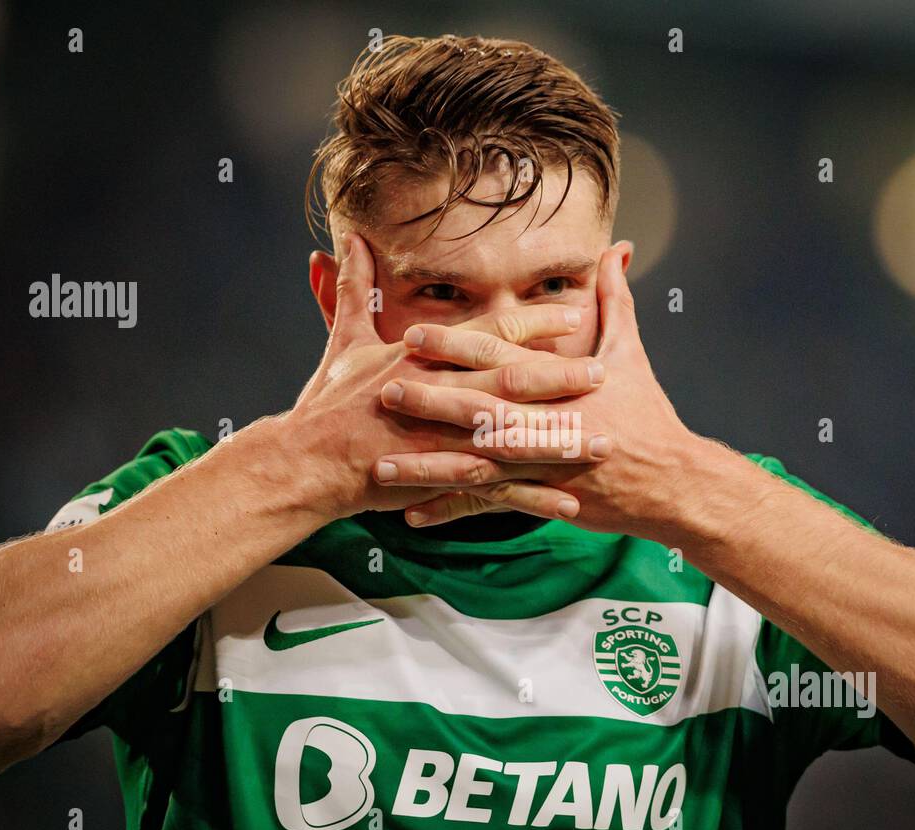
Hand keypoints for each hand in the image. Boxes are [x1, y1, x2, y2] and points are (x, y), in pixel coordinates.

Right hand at [283, 233, 611, 521]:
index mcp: (423, 359)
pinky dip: (534, 498)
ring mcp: (444, 441)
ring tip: (605, 442)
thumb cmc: (327, 404)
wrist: (308, 462)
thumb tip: (348, 241)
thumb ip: (355, 290)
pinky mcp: (442, 479)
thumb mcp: (344, 341)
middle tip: (603, 374)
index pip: (488, 334)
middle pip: (512, 382)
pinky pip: (499, 491)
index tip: (570, 312)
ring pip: (516, 437)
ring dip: (562, 441)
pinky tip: (568, 503)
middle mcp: (440, 396)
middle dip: (562, 378)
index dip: (532, 322)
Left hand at [371, 241, 703, 535]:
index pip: (502, 356)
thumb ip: (613, 299)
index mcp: (562, 382)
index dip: (456, 345)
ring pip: (476, 464)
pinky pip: (488, 506)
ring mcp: (543, 465)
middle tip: (385, 388)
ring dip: (428, 464)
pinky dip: (450, 510)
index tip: (415, 335)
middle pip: (481, 408)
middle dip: (432, 400)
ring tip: (382, 464)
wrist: (672, 481)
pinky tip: (411, 514)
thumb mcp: (631, 352)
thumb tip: (614, 248)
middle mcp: (548, 422)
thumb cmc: (648, 414)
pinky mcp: (542, 498)